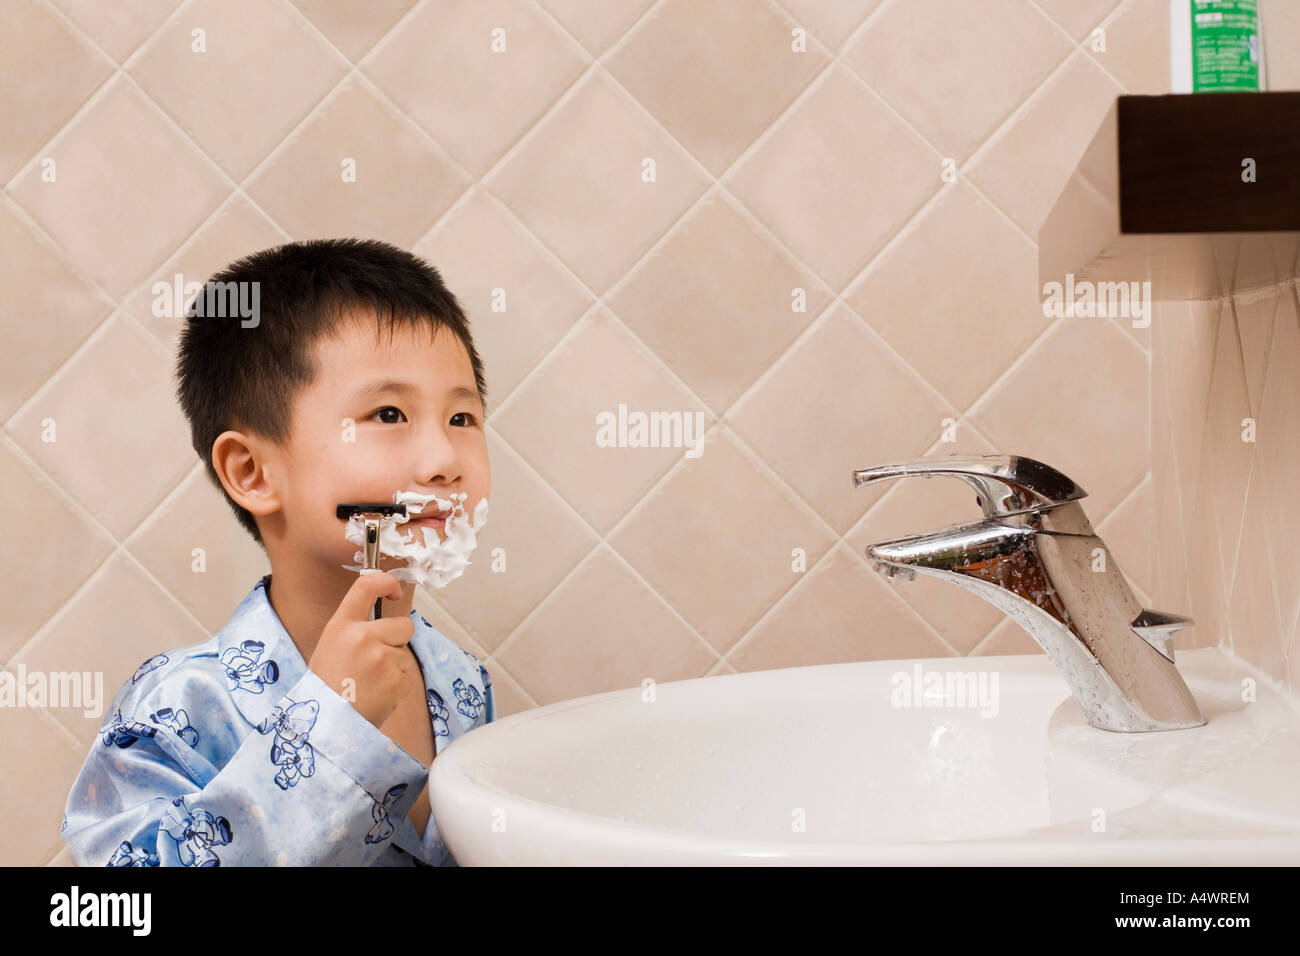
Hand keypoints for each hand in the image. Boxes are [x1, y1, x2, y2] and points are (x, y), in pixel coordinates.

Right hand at [307, 571, 414, 727]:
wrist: (325, 724)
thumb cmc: (325, 686)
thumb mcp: (330, 647)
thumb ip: (355, 630)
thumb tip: (383, 621)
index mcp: (342, 625)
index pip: (367, 585)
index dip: (387, 582)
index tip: (393, 591)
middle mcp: (362, 636)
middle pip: (404, 625)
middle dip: (397, 640)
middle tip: (375, 660)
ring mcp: (382, 658)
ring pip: (404, 653)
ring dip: (393, 666)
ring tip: (368, 682)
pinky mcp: (396, 679)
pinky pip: (405, 675)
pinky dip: (395, 685)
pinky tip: (374, 694)